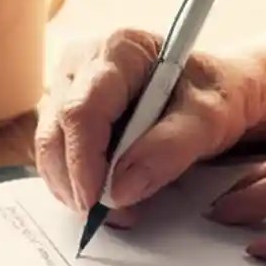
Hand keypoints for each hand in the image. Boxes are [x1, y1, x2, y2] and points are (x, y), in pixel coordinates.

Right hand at [35, 29, 261, 222]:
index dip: (84, 161)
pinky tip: (103, 193)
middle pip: (57, 130)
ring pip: (49, 146)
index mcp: (119, 50)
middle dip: (76, 181)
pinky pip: (55, 154)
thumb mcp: (209, 120)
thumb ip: (169, 149)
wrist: (215, 92)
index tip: (98, 201)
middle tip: (107, 216)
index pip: (83, 111)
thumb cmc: (214, 95)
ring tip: (113, 209)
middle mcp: (84, 62)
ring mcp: (69, 87)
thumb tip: (121, 187)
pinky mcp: (65, 112)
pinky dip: (74, 181)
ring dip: (72, 186)